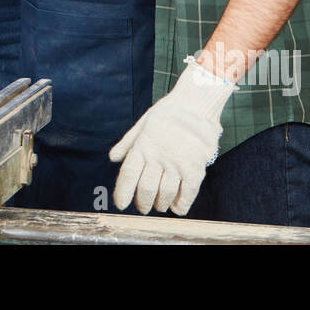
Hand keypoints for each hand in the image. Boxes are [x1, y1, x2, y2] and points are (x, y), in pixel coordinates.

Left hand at [109, 58, 235, 214]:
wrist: (196, 102)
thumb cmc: (168, 113)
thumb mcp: (143, 123)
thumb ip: (128, 142)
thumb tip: (112, 158)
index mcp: (143, 146)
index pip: (128, 174)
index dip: (122, 192)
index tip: (121, 204)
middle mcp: (158, 156)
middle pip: (146, 189)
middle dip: (142, 203)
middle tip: (143, 207)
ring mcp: (177, 163)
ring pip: (165, 194)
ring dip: (160, 204)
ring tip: (159, 205)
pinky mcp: (195, 168)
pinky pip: (187, 193)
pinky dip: (181, 204)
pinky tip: (176, 207)